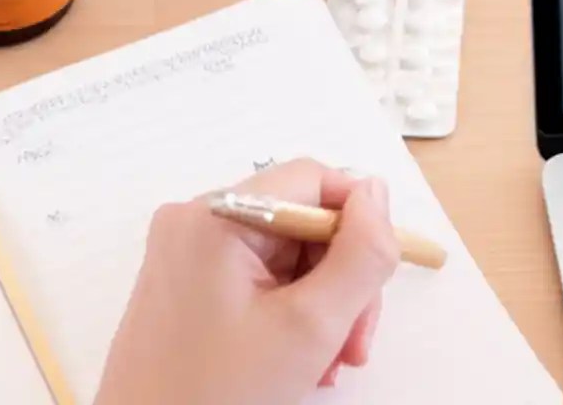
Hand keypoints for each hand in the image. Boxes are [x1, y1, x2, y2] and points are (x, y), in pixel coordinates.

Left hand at [94, 159, 400, 404]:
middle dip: (339, 280)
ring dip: (320, 305)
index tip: (378, 272)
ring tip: (326, 362)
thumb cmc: (214, 396)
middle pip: (301, 222)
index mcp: (216, 217)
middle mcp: (194, 223)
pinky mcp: (185, 286)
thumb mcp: (311, 325)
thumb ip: (359, 254)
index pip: (312, 179)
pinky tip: (298, 360)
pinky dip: (288, 313)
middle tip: (354, 341)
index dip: (358, 220)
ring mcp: (186, 256)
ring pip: (285, 256)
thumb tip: (376, 194)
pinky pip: (257, 280)